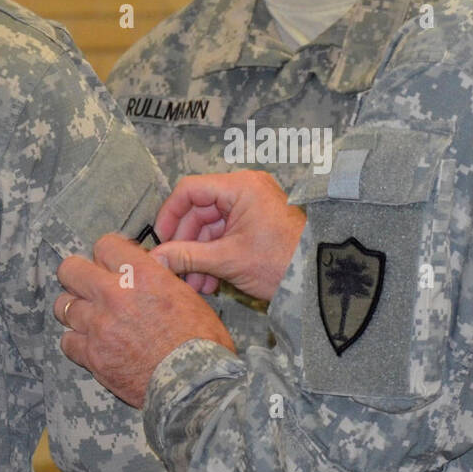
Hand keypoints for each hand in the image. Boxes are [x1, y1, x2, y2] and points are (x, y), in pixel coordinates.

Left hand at [55, 234, 234, 406]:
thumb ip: (158, 278)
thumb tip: (145, 269)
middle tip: (89, 286)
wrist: (194, 383)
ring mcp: (98, 326)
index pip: (104, 245)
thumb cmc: (201, 341)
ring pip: (63, 306)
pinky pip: (67, 341)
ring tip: (91, 318)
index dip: (108, 255)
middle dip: (77, 275)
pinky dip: (77, 342)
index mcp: (141, 275)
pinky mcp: (92, 356)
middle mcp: (114, 295)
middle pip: (70, 270)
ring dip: (77, 310)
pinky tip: (93, 345)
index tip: (112, 265)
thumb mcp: (186, 295)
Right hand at [151, 171, 305, 302]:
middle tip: (175, 271)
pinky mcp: (255, 225)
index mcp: (240, 187)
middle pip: (198, 212)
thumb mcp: (227, 260)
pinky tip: (209, 282)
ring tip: (195, 285)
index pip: (190, 190)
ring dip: (198, 257)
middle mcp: (245, 191)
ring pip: (209, 228)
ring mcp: (251, 208)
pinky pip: (224, 237)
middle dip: (186, 245)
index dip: (169, 215)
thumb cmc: (281, 262)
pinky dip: (214, 258)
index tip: (159, 240)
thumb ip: (187, 256)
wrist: (317, 280)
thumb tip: (155, 259)